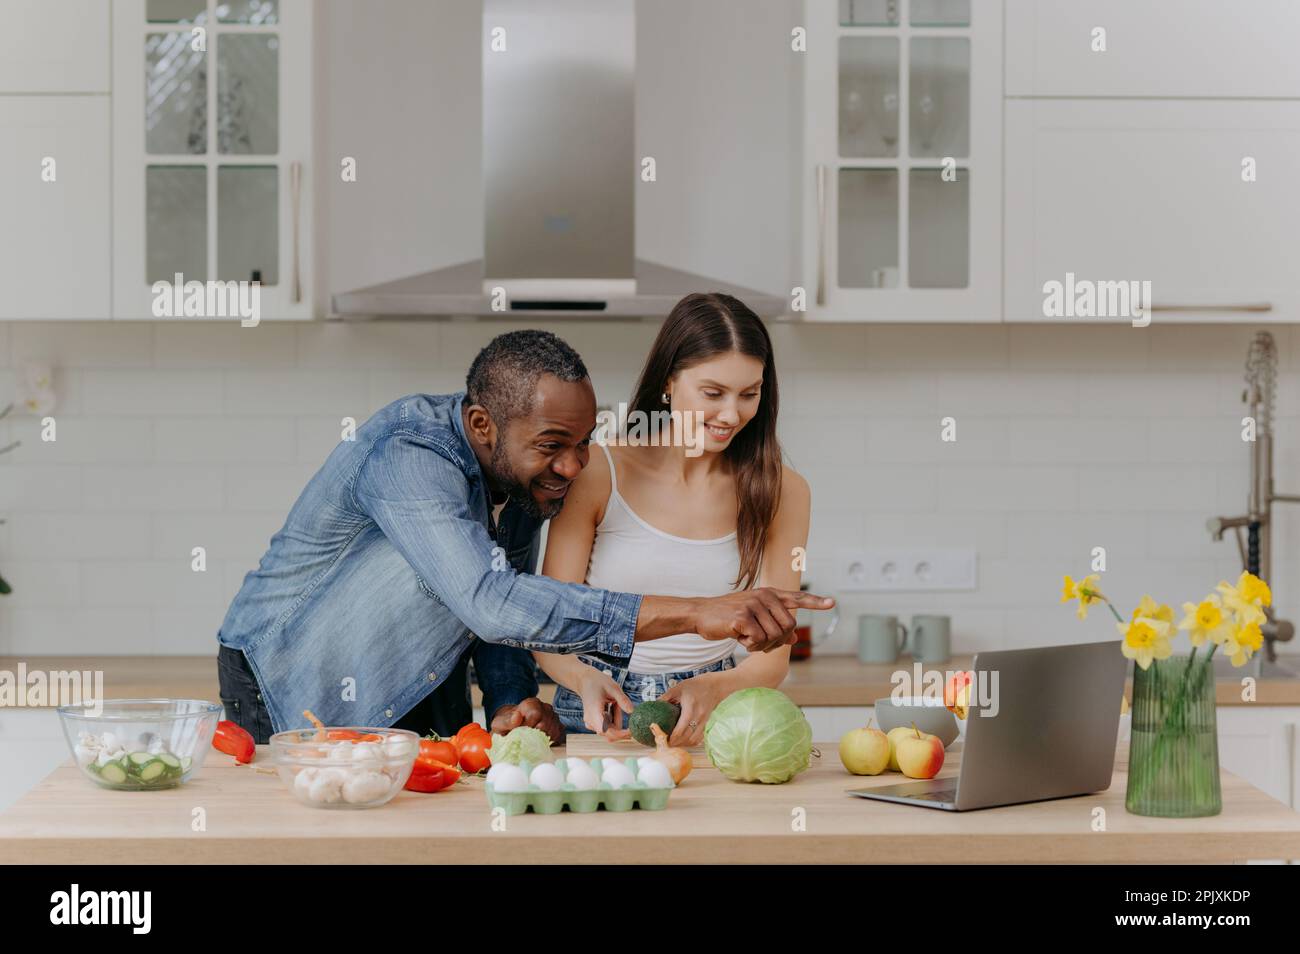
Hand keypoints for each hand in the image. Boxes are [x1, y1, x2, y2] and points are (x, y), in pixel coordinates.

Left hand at [491, 697, 563, 745]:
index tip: (521, 732)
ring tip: (532, 739)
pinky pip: (558, 735)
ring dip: (542, 739)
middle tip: (526, 738)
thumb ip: (508, 721)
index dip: (528, 727)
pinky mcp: (558, 725)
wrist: (513, 724)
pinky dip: (550, 740)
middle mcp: (545, 707)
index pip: (536, 714)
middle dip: (535, 735)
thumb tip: (517, 717)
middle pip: (546, 724)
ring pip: (553, 730)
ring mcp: (553, 716)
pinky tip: (540, 740)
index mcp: (531, 703)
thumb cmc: (507, 724)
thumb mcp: (500, 723)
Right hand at [576, 667, 634, 740]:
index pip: (605, 731)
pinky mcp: (593, 723)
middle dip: (620, 723)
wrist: (585, 681)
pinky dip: (613, 718)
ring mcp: (591, 723)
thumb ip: (622, 700)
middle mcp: (590, 721)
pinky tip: (611, 706)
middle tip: (623, 707)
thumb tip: (632, 711)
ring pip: (610, 729)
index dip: (619, 734)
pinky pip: (607, 727)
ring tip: (613, 702)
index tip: (631, 731)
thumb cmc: (597, 682)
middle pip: (609, 733)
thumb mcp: (613, 687)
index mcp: (594, 711)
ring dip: (616, 719)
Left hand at [659, 673, 727, 746]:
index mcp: (690, 708)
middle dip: (676, 743)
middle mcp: (698, 717)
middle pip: (687, 737)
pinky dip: (691, 742)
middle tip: (666, 744)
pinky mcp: (707, 724)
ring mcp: (704, 721)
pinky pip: (699, 738)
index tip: (664, 740)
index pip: (681, 729)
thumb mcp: (678, 688)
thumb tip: (653, 705)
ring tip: (674, 744)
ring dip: (684, 744)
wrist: (714, 686)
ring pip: (694, 740)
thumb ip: (665, 697)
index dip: (672, 738)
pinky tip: (684, 741)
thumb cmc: (695, 686)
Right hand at [694, 588, 834, 652]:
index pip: (796, 598)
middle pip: (788, 627)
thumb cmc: (728, 618)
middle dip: (776, 641)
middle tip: (759, 642)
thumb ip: (774, 627)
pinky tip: (739, 638)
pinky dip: (750, 646)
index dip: (815, 602)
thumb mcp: (753, 621)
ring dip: (761, 646)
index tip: (832, 603)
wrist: (701, 615)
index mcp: (769, 594)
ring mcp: (754, 604)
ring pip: (774, 636)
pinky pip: (759, 640)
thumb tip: (794, 639)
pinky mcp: (743, 616)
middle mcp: (764, 596)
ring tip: (746, 639)